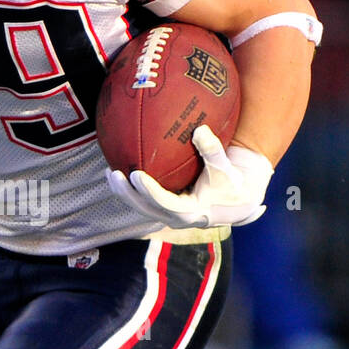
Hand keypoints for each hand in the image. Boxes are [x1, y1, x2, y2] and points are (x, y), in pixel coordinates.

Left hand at [108, 126, 273, 229]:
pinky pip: (144, 201)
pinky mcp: (165, 209)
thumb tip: (200, 130)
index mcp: (191, 213)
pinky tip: (120, 170)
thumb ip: (212, 150)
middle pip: (145, 208)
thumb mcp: (225, 166)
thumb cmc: (231, 181)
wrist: (238, 200)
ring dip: (124, 192)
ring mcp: (169, 215)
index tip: (136, 174)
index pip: (164, 203)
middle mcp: (176, 218)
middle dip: (127, 192)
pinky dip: (131, 189)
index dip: (148, 190)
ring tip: (110, 172)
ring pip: (140, 207)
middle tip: (114, 173)